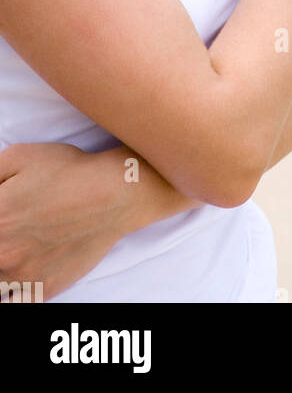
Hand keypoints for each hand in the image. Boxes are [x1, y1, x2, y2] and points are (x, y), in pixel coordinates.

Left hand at [0, 143, 131, 301]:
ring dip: (2, 269)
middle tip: (8, 231)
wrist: (113, 194)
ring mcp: (21, 276)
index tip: (0, 218)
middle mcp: (2, 253)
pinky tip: (13, 279)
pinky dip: (12, 294)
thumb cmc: (67, 171)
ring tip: (13, 252)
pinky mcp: (41, 290)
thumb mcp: (18, 156)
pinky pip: (14, 303)